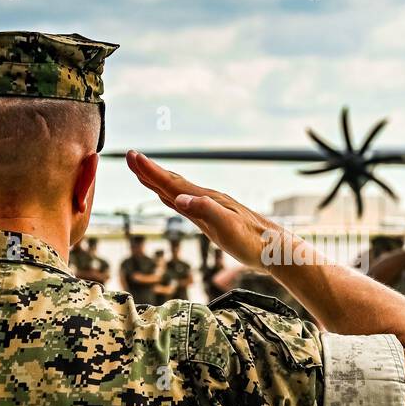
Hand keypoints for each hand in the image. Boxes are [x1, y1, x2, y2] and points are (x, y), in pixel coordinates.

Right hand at [127, 151, 305, 270]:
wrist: (274, 249)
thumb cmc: (252, 242)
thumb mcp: (227, 228)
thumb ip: (205, 211)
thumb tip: (179, 198)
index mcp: (206, 200)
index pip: (172, 183)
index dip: (150, 171)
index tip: (132, 156)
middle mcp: (206, 200)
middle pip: (172, 182)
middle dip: (150, 171)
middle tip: (130, 157)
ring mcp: (210, 208)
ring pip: (178, 191)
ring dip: (159, 181)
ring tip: (142, 171)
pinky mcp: (213, 219)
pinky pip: (186, 204)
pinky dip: (172, 197)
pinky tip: (170, 197)